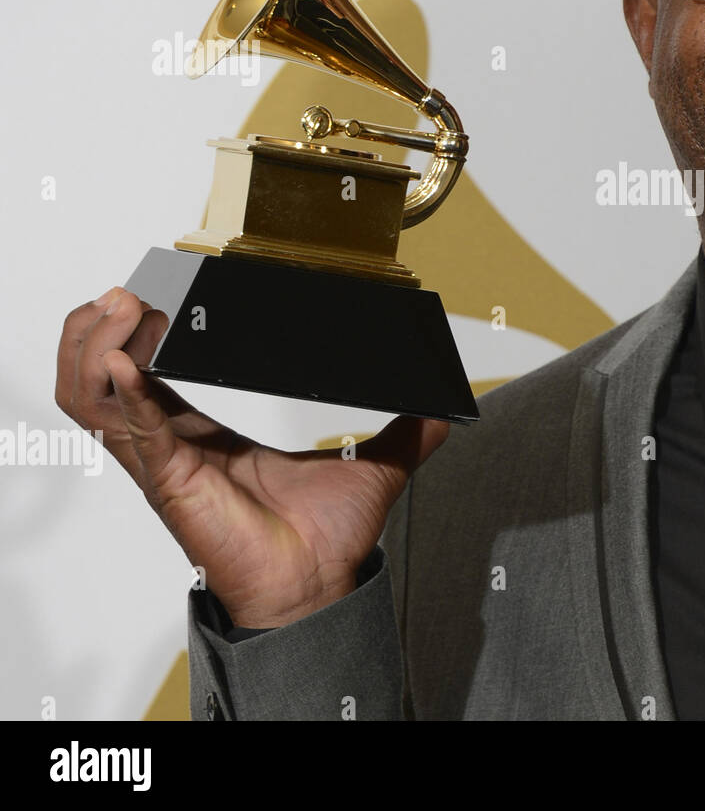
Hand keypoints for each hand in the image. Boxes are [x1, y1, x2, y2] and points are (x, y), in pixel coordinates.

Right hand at [55, 287, 449, 627]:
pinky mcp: (171, 478)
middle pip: (111, 371)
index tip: (168, 285)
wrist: (319, 584)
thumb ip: (407, 427)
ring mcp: (168, 456)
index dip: (154, 325)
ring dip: (96, 347)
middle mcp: (182, 434)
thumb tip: (445, 402)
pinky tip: (125, 363)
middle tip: (129, 293)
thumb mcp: (376, 461)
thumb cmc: (329, 532)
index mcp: (219, 422)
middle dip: (106, 325)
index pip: (167, 362)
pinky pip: (130, 431)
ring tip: (118, 311)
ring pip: (94, 396)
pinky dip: (122, 393)